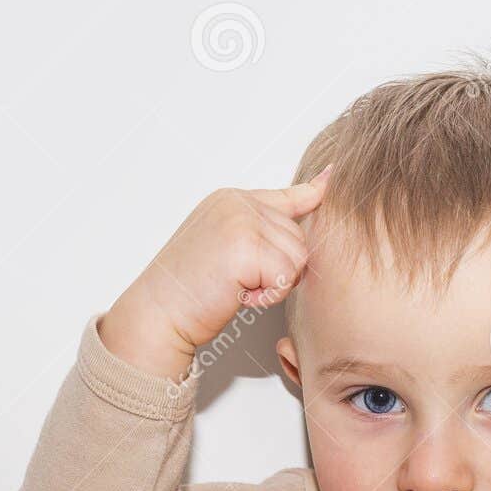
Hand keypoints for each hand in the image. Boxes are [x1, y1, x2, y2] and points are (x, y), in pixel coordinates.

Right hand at [98, 165, 330, 374]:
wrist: (157, 313)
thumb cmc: (187, 290)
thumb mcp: (225, 247)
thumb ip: (259, 231)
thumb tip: (300, 223)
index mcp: (231, 199)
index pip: (287, 195)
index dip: (314, 192)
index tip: (333, 177)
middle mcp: (237, 202)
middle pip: (300, 237)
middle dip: (279, 270)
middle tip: (240, 281)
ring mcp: (240, 220)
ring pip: (298, 257)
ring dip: (274, 284)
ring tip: (236, 287)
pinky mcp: (245, 245)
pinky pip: (286, 274)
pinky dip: (268, 295)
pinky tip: (239, 294)